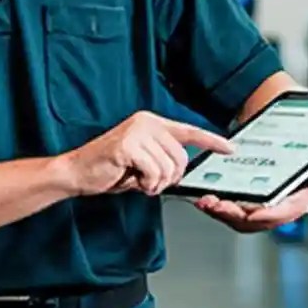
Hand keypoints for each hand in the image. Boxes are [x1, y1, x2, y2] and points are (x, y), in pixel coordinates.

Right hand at [60, 112, 233, 196]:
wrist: (77, 172)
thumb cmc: (108, 169)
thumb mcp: (142, 161)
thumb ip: (162, 159)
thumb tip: (183, 170)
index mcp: (151, 123)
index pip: (189, 130)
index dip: (212, 141)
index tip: (230, 148)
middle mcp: (146, 122)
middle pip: (182, 157)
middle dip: (170, 178)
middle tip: (151, 182)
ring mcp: (137, 132)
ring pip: (169, 168)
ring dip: (156, 184)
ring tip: (139, 181)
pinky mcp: (128, 145)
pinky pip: (154, 172)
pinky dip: (147, 184)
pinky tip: (133, 181)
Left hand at [195, 169, 307, 232]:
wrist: (279, 158)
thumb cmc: (293, 162)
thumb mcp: (306, 162)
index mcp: (295, 204)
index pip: (283, 214)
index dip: (269, 215)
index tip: (254, 213)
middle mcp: (276, 213)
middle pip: (253, 220)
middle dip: (234, 214)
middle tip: (219, 204)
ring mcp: (257, 214)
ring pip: (236, 219)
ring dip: (220, 211)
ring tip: (206, 201)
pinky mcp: (241, 210)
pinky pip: (227, 213)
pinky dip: (214, 207)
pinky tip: (203, 199)